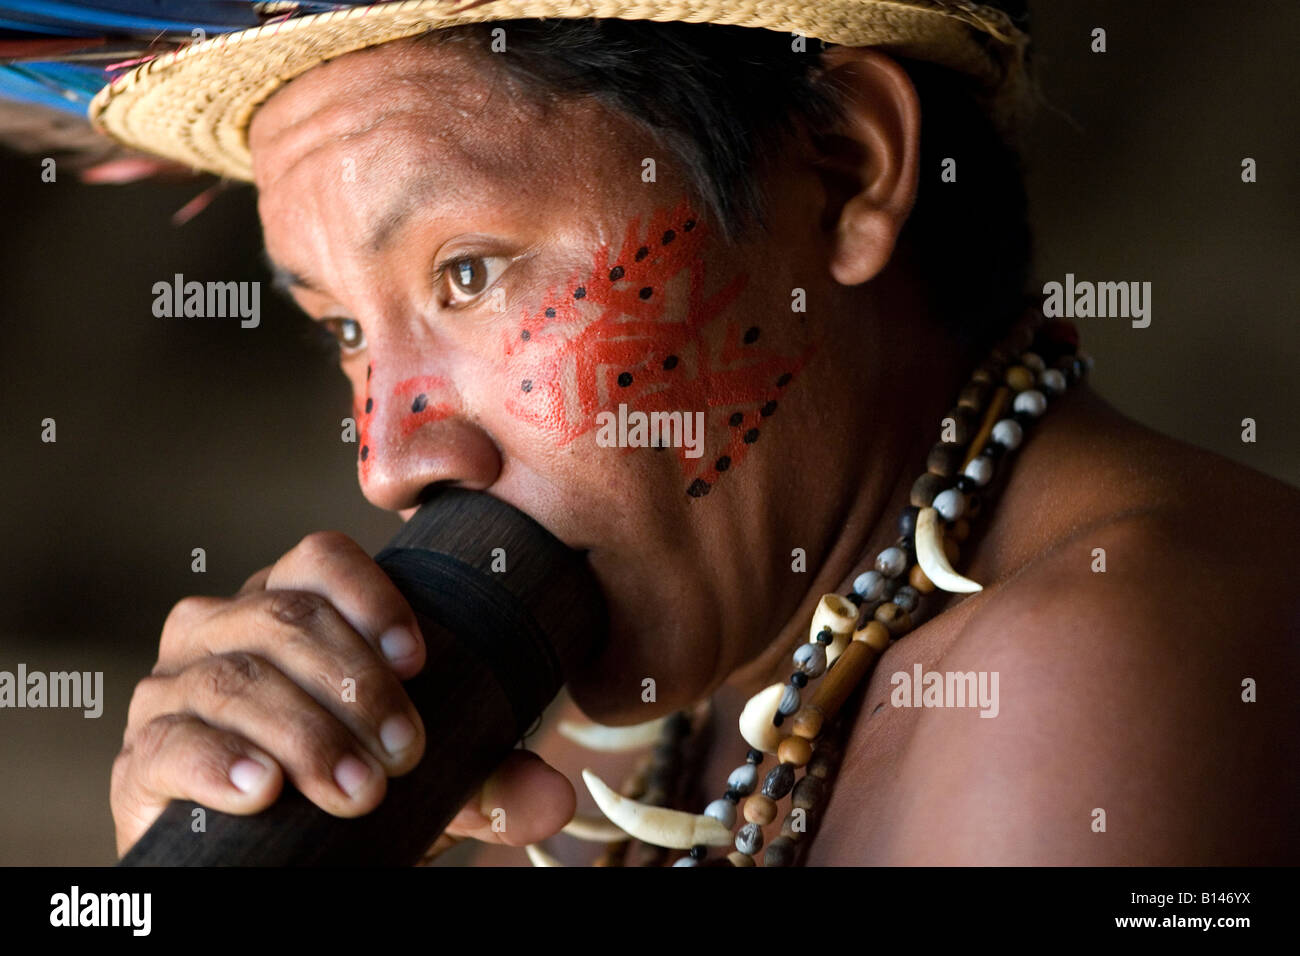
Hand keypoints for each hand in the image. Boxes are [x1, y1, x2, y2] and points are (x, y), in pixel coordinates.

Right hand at [111, 531, 574, 860]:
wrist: (265, 855)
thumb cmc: (345, 788)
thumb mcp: (426, 784)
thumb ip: (485, 781)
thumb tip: (553, 797)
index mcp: (288, 606)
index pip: (320, 559)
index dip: (371, 598)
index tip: (421, 660)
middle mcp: (223, 627)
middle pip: (286, 618)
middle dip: (355, 686)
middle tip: (406, 753)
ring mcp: (175, 686)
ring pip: (236, 678)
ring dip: (306, 734)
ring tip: (356, 791)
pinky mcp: (142, 755)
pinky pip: (172, 742)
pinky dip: (220, 762)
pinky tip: (263, 790)